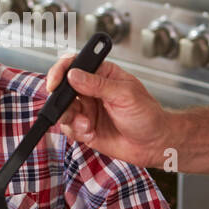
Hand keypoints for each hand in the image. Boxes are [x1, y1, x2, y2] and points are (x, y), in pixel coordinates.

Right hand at [43, 54, 170, 167]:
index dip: (61, 71)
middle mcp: (91, 90)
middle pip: (63, 89)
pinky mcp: (85, 128)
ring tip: (86, 124)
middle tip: (71, 110)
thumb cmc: (148, 116)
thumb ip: (98, 85)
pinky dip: (76, 131)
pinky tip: (90, 132)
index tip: (55, 82)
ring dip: (71, 118)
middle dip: (62, 101)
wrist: (153, 144)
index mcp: (103, 74)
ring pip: (63, 109)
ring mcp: (88, 109)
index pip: (75, 64)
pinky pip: (69, 128)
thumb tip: (74, 75)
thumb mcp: (125, 95)